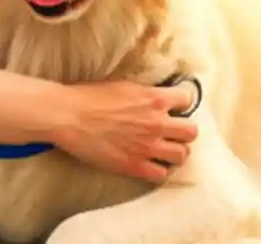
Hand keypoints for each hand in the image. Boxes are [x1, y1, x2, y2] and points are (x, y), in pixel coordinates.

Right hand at [50, 80, 198, 182]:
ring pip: (182, 155)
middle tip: (171, 133)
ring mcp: (148, 146)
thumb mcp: (125, 86)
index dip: (180, 105)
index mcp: (155, 99)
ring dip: (174, 152)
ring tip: (163, 151)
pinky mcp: (135, 165)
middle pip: (192, 132)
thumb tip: (156, 98)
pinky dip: (158, 170)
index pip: (187, 100)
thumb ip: (146, 94)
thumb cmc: (90, 96)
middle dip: (183, 132)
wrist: (69, 116)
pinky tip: (149, 164)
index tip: (173, 109)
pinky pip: (161, 174)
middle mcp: (157, 122)